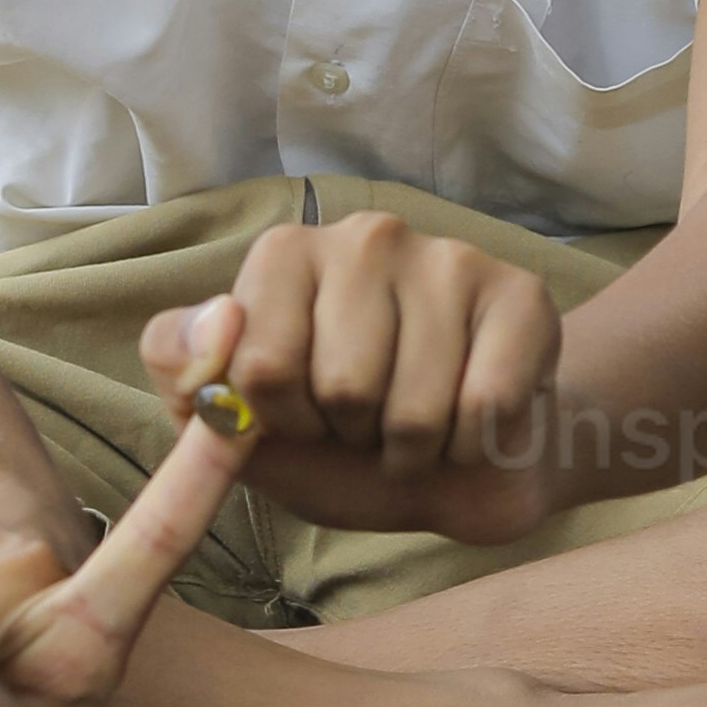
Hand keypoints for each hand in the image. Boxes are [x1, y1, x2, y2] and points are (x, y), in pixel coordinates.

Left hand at [142, 210, 563, 540]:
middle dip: (353, 435)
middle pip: (344, 386)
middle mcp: (365, 237)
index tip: (302, 418)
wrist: (458, 469)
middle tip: (366, 425)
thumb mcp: (239, 426)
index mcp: (284, 257)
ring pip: (416, 407)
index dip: (283, 422)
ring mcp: (448, 257)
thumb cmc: (337, 443)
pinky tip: (469, 426)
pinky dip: (472, 446)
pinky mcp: (520, 294)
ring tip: (415, 431)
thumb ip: (185, 373)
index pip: (261, 365)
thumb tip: (220, 317)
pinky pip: (485, 406)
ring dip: (413, 451)